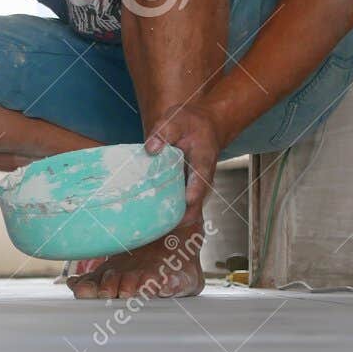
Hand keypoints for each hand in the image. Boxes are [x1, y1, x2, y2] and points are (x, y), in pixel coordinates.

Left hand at [145, 105, 221, 232]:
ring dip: (172, 222)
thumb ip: (164, 132)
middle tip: (158, 228)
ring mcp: (194, 188)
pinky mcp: (185, 192)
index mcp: (203, 160)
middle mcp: (202, 179)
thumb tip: (151, 148)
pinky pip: (178, 209)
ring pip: (187, 212)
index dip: (194, 191)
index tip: (188, 201)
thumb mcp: (176, 120)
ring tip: (149, 231)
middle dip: (180, 218)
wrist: (204, 126)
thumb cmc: (190, 123)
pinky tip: (147, 225)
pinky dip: (166, 217)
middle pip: (195, 205)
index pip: (201, 179)